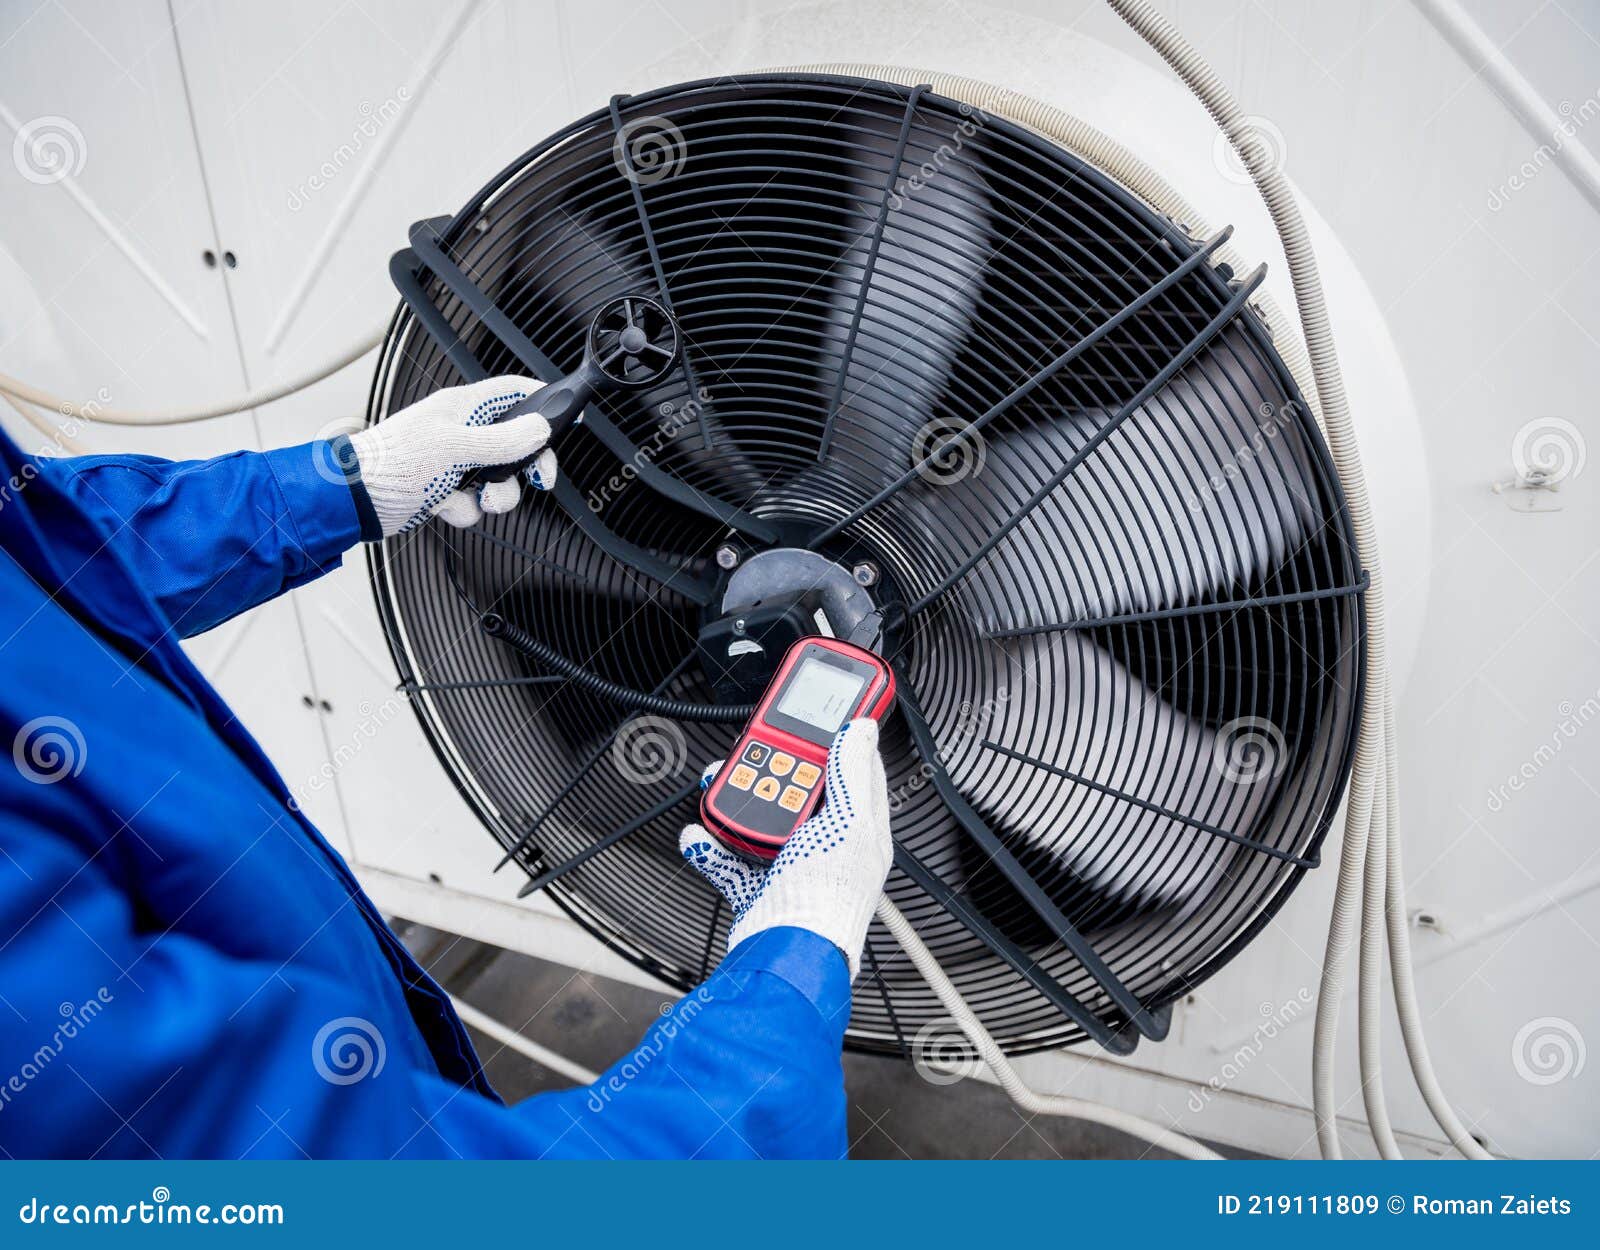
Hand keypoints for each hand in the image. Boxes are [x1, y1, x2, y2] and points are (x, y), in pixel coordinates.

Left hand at [338, 376, 557, 538]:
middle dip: (528, 466)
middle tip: (538, 480)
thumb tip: (539, 430)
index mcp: (464, 408)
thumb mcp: (455, 448)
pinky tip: (443, 505)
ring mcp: (455, 462)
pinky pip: (474, 502)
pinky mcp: (446, 490)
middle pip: (517, 443)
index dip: (544, 400)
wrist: (356, 499)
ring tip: (476, 498)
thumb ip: (502, 441)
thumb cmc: (393, 462)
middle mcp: (463, 432)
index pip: (514, 392)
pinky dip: (464, 509)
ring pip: (499, 480)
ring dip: (495, 496)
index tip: (569, 416)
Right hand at [679, 718, 891, 979]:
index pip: (855, 770)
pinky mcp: (761, 888)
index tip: (822, 714)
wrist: (783, 956)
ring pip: (761, 820)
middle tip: (752, 750)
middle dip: (771, 768)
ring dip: (735, 804)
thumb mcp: (846, 822)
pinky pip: (732, 859)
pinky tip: (700, 835)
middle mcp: (828, 845)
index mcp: (858, 828)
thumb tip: (862, 729)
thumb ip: (851, 773)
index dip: (840, 739)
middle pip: (798, 790)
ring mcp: (793, 866)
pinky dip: (713, 847)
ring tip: (717, 786)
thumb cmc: (826, 898)